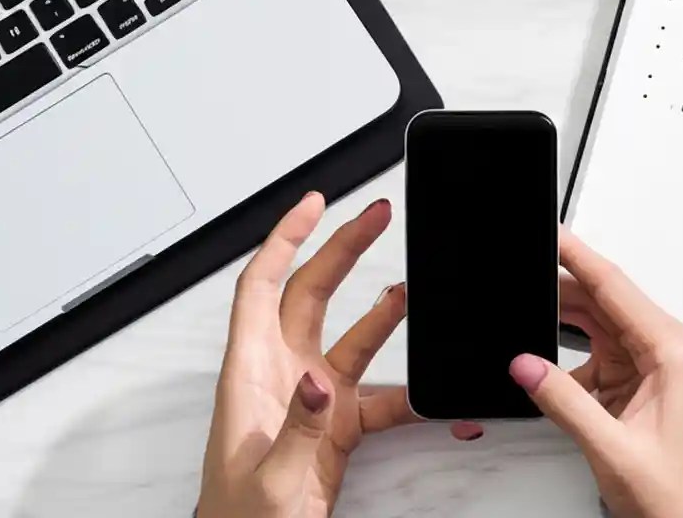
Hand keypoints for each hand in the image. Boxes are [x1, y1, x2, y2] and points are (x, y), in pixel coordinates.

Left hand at [198, 194, 479, 517]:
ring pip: (351, 337)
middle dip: (342, 250)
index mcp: (250, 373)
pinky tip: (432, 391)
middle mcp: (281, 374)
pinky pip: (380, 396)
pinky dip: (410, 392)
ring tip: (414, 289)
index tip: (313, 204)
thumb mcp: (267, 477)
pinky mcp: (337, 427)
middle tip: (376, 217)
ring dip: (383, 312)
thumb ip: (298, 427)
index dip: (284, 239)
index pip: (261, 286)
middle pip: (311, 293)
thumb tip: (319, 381)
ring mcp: (311, 399)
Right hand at [511, 229, 682, 517]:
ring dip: (560, 315)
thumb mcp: (612, 448)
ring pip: (596, 317)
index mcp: (670, 350)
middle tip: (518, 273)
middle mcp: (664, 346)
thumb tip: (526, 365)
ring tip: (523, 308)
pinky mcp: (635, 373)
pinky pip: (595, 343)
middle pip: (602, 296)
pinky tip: (543, 350)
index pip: (615, 286)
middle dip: (559, 286)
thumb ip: (564, 403)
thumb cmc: (674, 490)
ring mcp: (649, 358)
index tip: (552, 232)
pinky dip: (566, 345)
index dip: (579, 256)